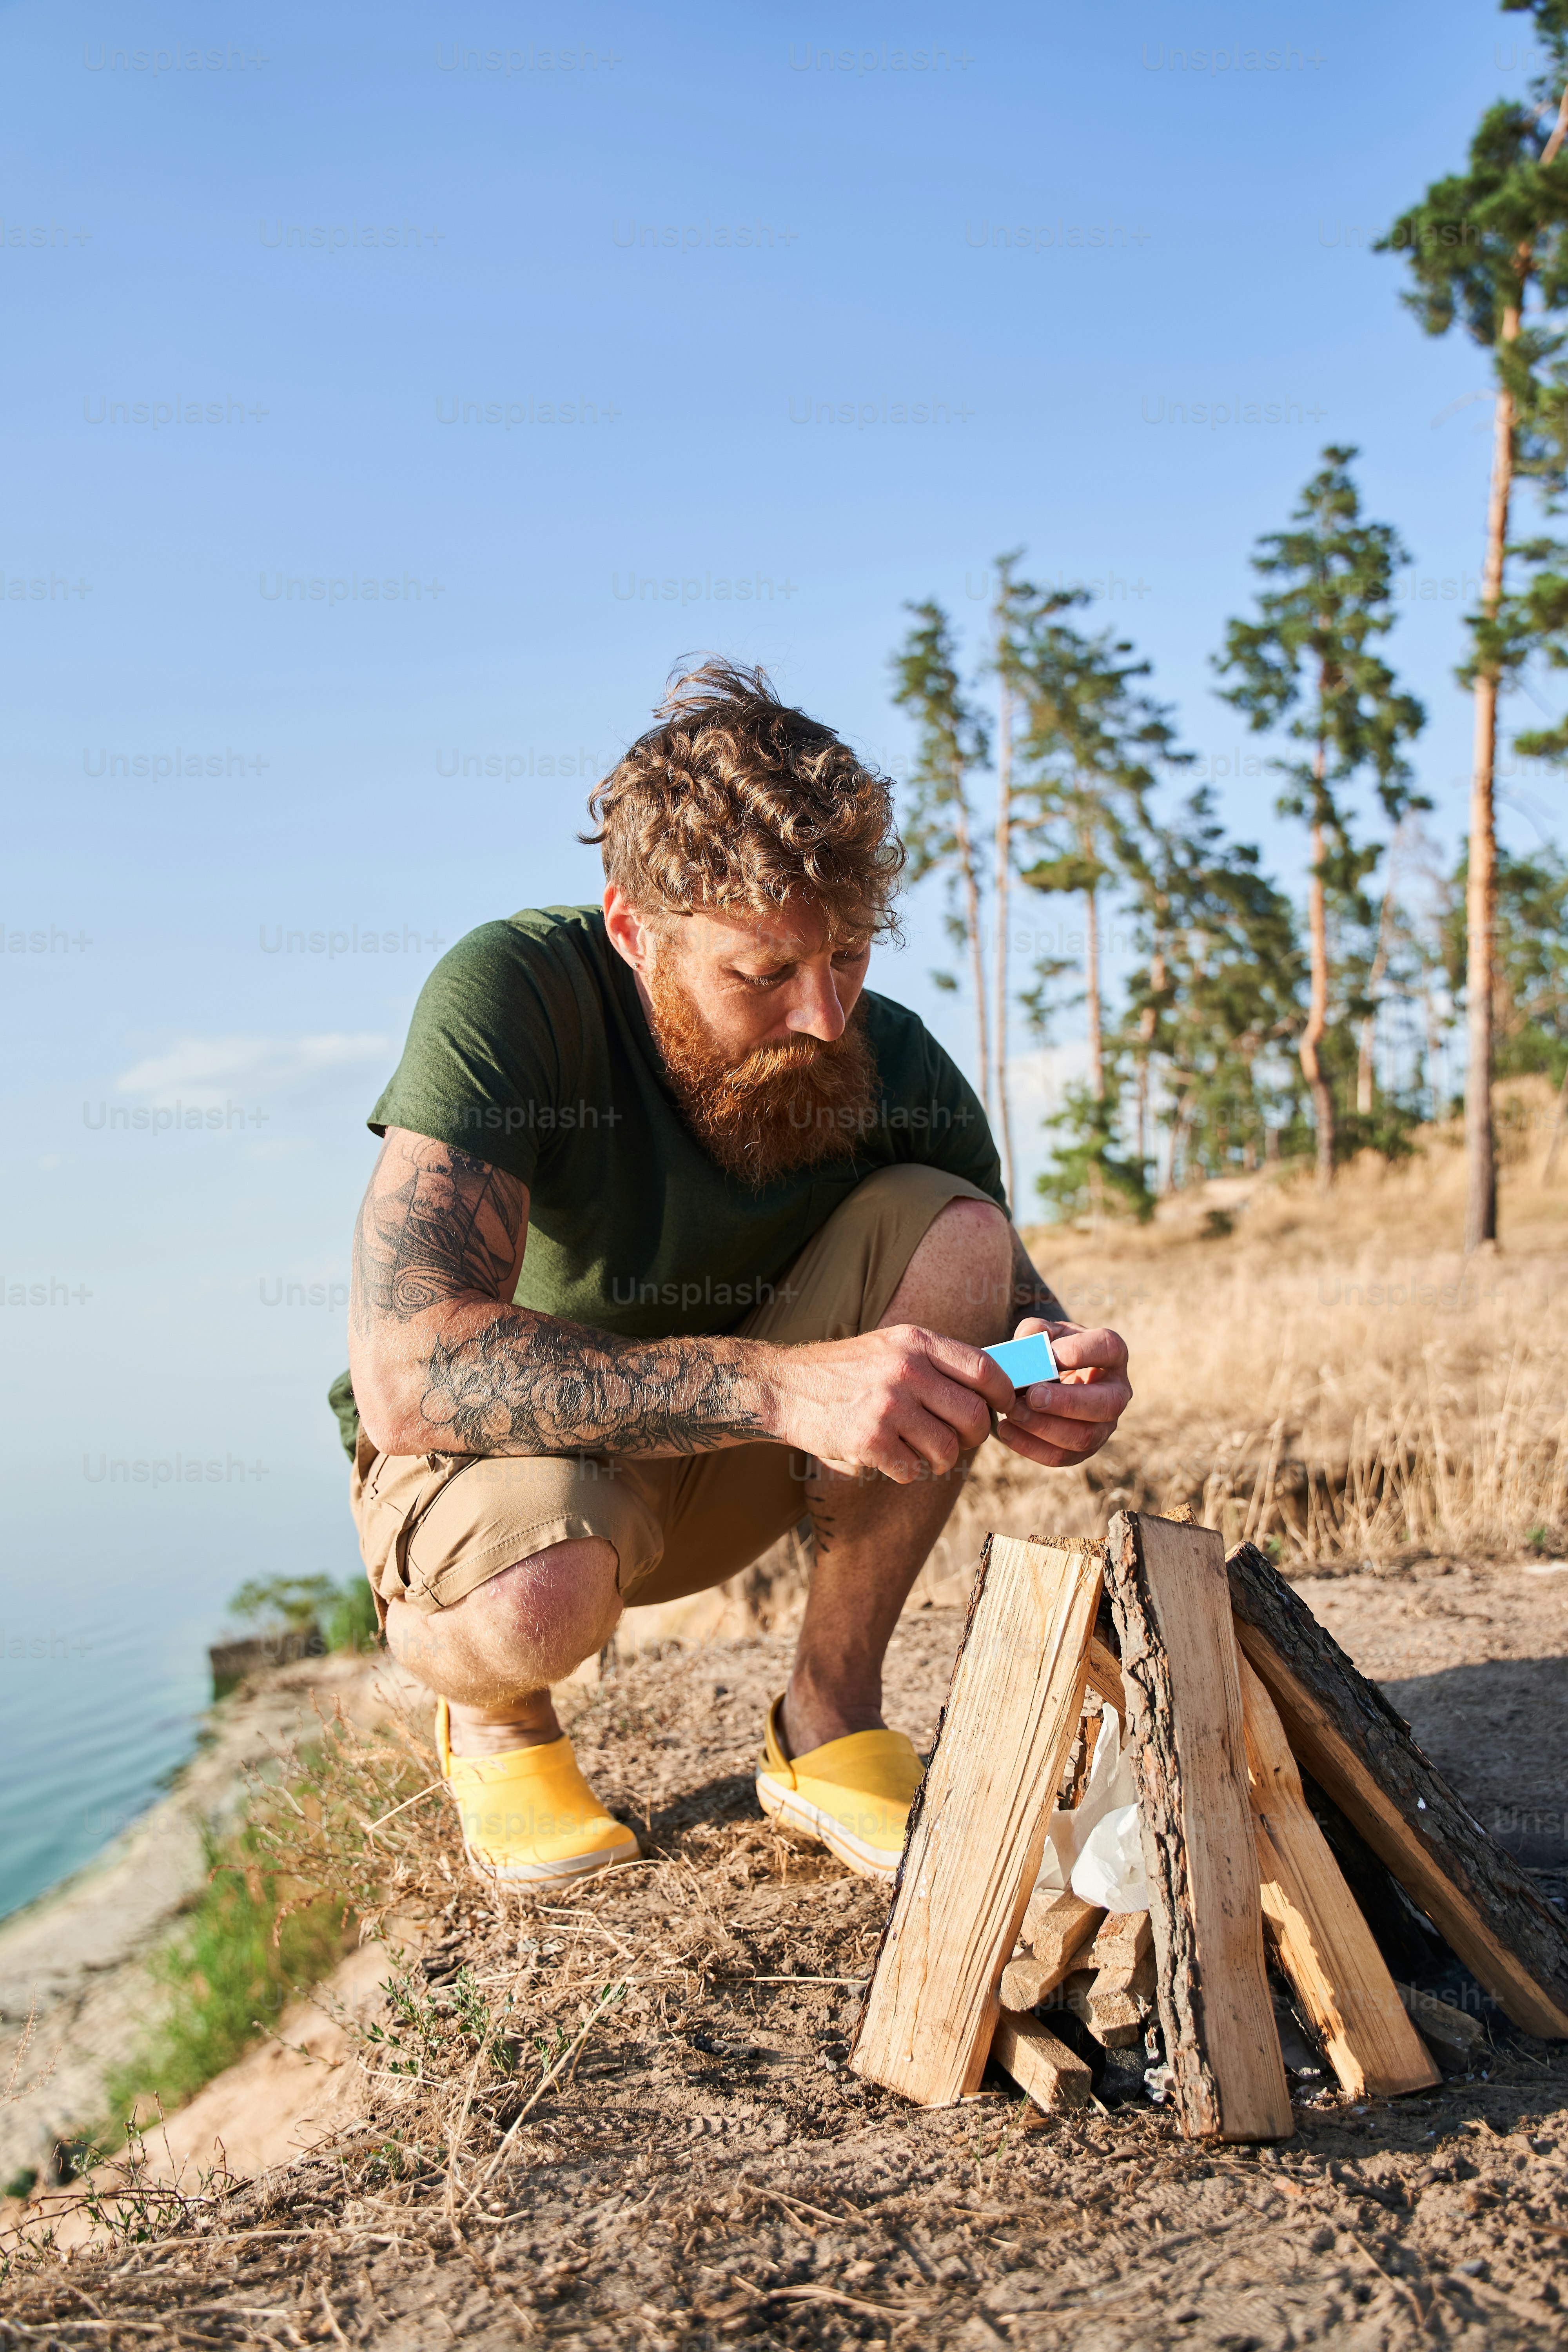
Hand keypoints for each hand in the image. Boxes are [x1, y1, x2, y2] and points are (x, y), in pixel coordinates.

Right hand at [766, 1324, 1015, 1483]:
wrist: (785, 1388)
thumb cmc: (845, 1371)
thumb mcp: (892, 1346)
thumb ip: (936, 1361)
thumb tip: (993, 1386)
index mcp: (916, 1342)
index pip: (985, 1369)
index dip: (1004, 1395)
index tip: (1004, 1410)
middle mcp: (906, 1369)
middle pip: (974, 1415)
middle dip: (972, 1437)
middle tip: (957, 1440)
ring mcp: (887, 1404)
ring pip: (947, 1449)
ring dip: (939, 1460)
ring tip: (920, 1452)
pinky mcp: (868, 1439)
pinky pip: (913, 1470)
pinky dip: (906, 1472)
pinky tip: (889, 1458)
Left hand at [994, 1318, 1130, 1469]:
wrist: (1047, 1378)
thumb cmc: (1049, 1350)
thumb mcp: (1044, 1333)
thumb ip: (1036, 1331)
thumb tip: (1030, 1346)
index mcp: (1112, 1354)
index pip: (1108, 1348)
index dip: (1080, 1352)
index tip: (1049, 1355)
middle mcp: (1117, 1392)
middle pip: (1107, 1404)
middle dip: (1067, 1402)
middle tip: (1032, 1396)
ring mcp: (1104, 1425)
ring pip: (1085, 1437)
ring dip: (1045, 1427)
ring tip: (1013, 1413)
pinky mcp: (1084, 1448)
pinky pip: (1063, 1456)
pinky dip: (1032, 1447)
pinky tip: (1007, 1430)